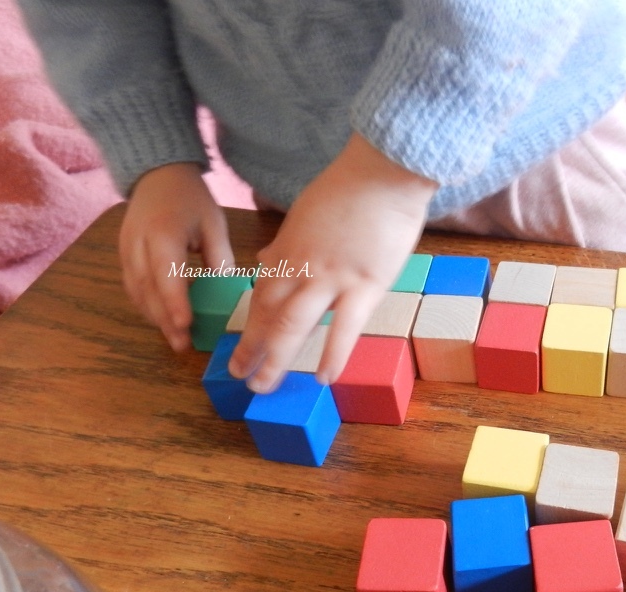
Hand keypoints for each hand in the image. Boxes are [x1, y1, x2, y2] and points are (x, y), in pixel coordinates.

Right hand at [118, 163, 233, 350]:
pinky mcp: (123, 257)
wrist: (156, 176)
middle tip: (183, 343)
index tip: (184, 324)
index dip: (174, 300)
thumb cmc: (190, 200)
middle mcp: (137, 243)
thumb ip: (218, 256)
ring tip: (176, 339)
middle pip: (147, 288)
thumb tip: (223, 290)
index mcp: (163, 232)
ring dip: (154, 318)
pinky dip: (147, 307)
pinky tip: (163, 321)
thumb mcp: (213, 222)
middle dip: (164, 319)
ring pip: (136, 292)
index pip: (166, 272)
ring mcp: (125, 250)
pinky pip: (132, 287)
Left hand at [228, 134, 437, 391]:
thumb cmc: (353, 186)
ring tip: (263, 386)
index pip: (262, 293)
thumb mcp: (306, 211)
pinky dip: (333, 354)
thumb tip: (268, 256)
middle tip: (240, 376)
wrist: (385, 170)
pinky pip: (345, 327)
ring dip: (274, 358)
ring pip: (293, 324)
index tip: (242, 346)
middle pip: (267, 313)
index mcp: (289, 248)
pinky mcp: (366, 284)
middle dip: (250, 348)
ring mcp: (332, 277)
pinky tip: (323, 378)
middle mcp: (302, 265)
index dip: (249, 323)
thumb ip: (288, 240)